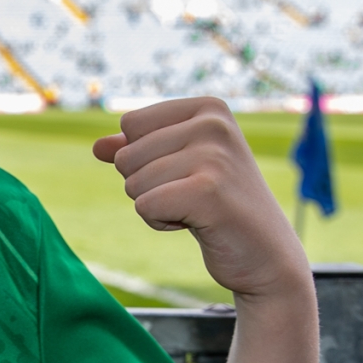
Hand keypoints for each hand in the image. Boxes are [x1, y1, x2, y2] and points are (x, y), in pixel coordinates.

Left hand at [92, 97, 307, 300]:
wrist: (266, 255)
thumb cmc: (218, 207)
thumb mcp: (178, 169)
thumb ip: (138, 151)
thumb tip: (97, 146)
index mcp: (209, 108)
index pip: (131, 124)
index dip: (144, 157)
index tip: (185, 172)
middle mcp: (214, 124)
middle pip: (127, 155)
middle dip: (148, 185)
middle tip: (192, 197)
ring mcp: (214, 156)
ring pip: (133, 183)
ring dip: (156, 206)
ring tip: (197, 210)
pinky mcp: (208, 191)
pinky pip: (144, 206)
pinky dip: (161, 223)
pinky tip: (198, 224)